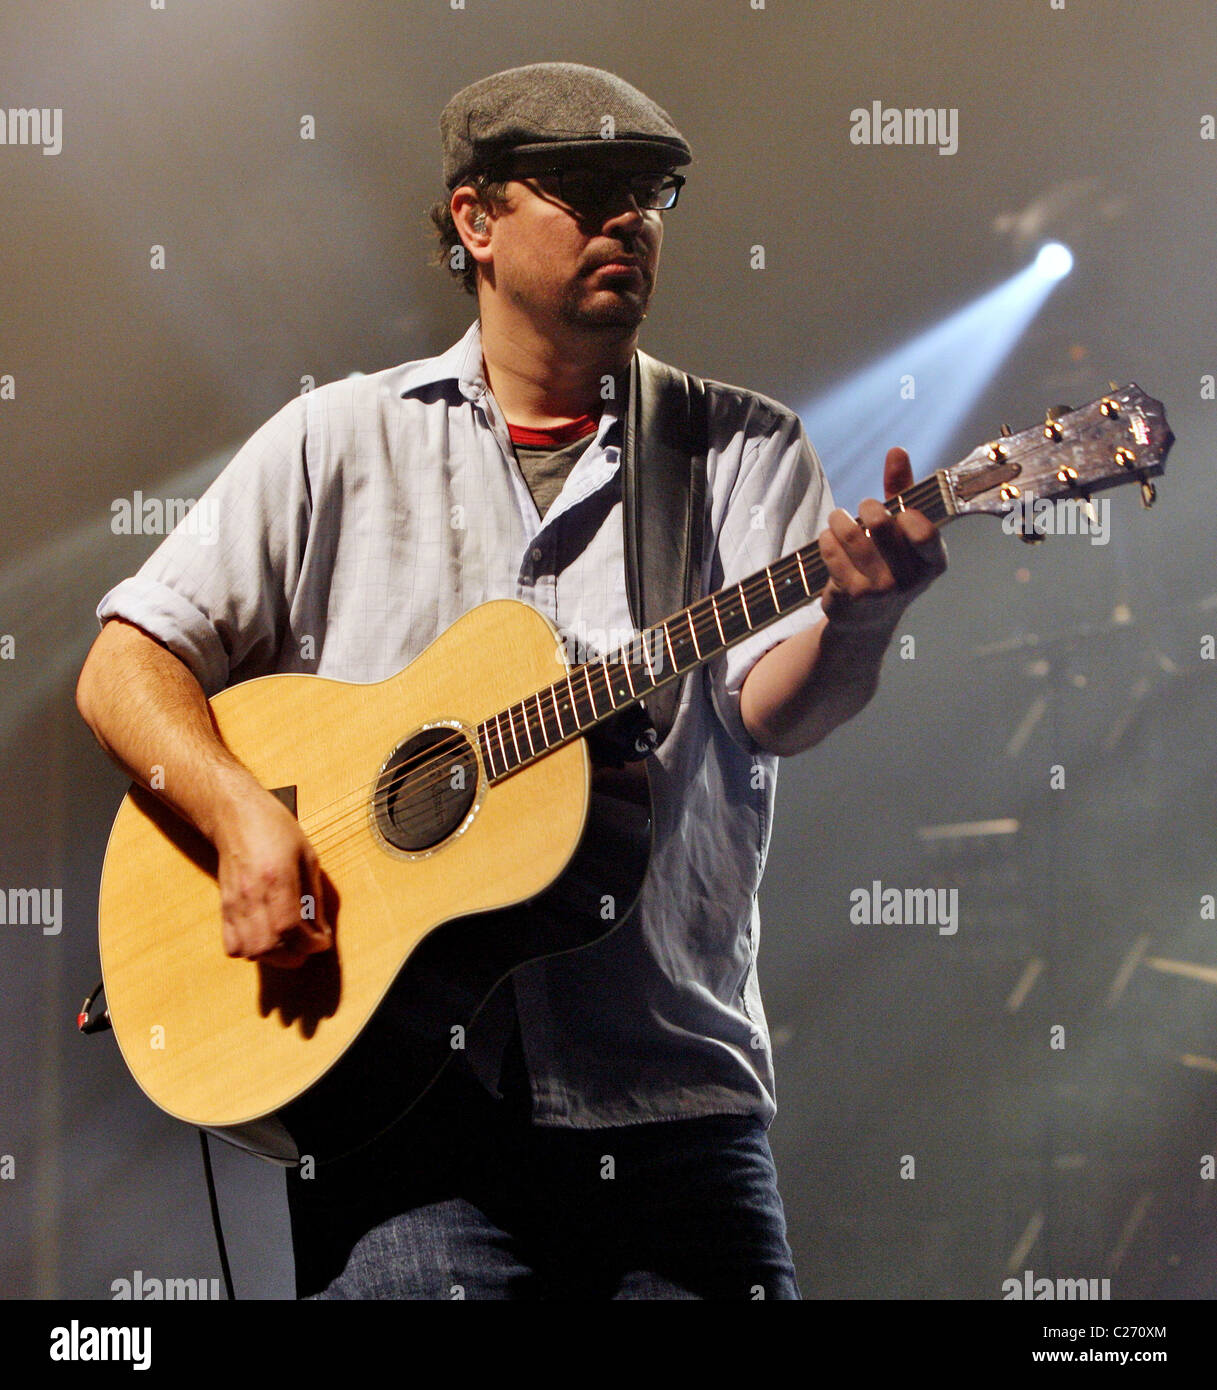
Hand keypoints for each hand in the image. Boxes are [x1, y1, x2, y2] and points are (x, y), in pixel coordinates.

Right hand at [213, 790, 332, 969]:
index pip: (289, 927)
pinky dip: (252, 951)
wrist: (236, 816)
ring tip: (289, 943)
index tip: (322, 941)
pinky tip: (266, 939)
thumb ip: (314, 896)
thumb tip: (320, 931)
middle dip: (294, 955)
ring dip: (274, 956)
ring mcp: (234, 902)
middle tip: (308, 944)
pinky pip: (232, 945)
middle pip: (268, 947)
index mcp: (277, 877)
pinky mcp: (223, 908)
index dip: (310, 943)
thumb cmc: (276, 830)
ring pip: (250, 951)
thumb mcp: (307, 856)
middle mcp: (252, 894)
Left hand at [819, 446, 946, 629]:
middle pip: (882, 525)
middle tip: (864, 507)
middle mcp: (909, 579)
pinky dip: (826, 539)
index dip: (908, 517)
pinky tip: (829, 541)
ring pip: (852, 535)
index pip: (925, 534)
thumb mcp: (902, 530)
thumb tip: (896, 450)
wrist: (867, 619)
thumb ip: (902, 490)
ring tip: (838, 519)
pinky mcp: (851, 596)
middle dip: (868, 507)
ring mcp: (880, 590)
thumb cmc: (888, 563)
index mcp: (932, 561)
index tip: (898, 513)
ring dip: (840, 520)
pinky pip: (831, 551)